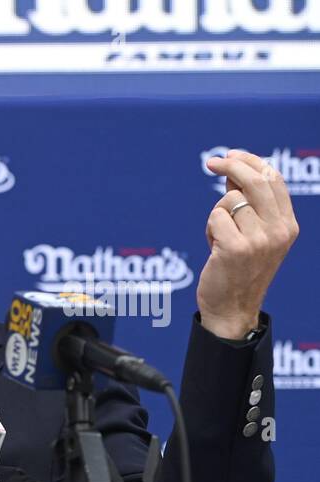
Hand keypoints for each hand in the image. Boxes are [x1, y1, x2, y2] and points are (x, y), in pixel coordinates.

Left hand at [198, 149, 299, 338]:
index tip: (231, 154)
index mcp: (288, 225)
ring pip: (230, 200)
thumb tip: (234, 171)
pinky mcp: (235, 248)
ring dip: (217, 214)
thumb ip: (249, 205)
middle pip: (255, 180)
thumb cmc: (238, 270)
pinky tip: (214, 247)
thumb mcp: (254, 235)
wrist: (232, 309)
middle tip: (212, 161)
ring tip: (220, 238)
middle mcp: (279, 231)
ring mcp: (259, 240)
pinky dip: (209, 228)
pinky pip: (215, 216)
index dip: (252, 162)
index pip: (274, 180)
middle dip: (232, 164)